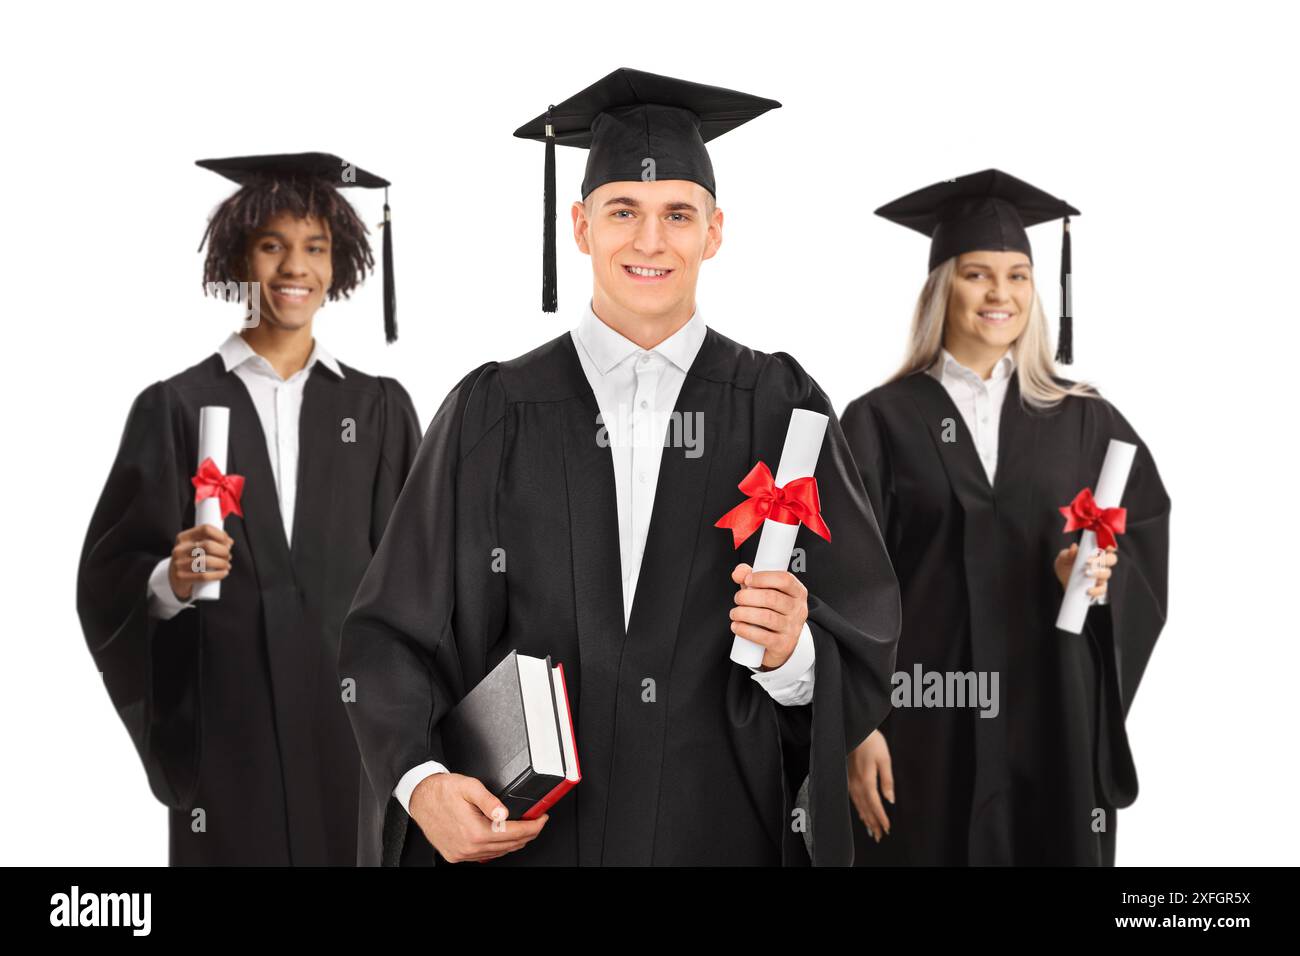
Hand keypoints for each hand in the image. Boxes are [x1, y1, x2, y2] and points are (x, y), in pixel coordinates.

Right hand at [168, 524, 233, 599]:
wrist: (174, 580)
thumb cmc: (190, 561)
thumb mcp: (195, 547)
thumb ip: (211, 541)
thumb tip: (229, 542)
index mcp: (183, 538)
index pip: (205, 529)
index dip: (221, 535)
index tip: (228, 543)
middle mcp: (179, 549)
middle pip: (208, 545)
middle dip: (224, 551)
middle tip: (228, 556)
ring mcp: (178, 564)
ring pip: (207, 561)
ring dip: (222, 563)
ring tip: (227, 565)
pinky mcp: (181, 577)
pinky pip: (204, 576)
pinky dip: (218, 574)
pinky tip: (224, 573)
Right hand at [408, 772, 547, 862]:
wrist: (420, 797)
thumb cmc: (442, 791)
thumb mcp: (470, 787)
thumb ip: (490, 800)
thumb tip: (505, 814)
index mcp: (475, 831)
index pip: (515, 833)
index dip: (533, 826)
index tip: (542, 818)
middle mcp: (469, 847)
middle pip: (510, 845)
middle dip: (528, 833)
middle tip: (537, 822)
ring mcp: (462, 854)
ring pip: (498, 853)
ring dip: (514, 842)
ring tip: (524, 829)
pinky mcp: (455, 855)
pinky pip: (484, 856)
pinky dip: (497, 848)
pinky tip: (502, 838)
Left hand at [729, 563, 808, 669]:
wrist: (782, 643)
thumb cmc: (772, 612)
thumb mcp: (764, 592)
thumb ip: (751, 579)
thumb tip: (738, 573)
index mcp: (797, 592)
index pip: (785, 579)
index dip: (763, 577)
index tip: (747, 580)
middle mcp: (799, 610)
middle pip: (772, 598)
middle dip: (748, 596)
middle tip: (737, 598)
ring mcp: (793, 629)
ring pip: (767, 617)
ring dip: (744, 613)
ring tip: (734, 613)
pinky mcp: (783, 645)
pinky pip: (763, 637)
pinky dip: (745, 630)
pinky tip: (736, 626)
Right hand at [848, 730, 892, 841]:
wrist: (853, 728)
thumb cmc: (872, 742)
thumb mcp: (884, 759)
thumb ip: (887, 781)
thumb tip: (890, 800)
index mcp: (866, 779)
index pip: (875, 804)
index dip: (881, 817)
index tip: (887, 828)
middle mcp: (855, 783)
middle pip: (865, 808)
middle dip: (873, 822)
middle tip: (879, 836)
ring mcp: (849, 780)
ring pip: (858, 804)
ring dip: (865, 818)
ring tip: (871, 830)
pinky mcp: (846, 777)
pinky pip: (852, 798)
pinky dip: (858, 808)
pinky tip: (860, 812)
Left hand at [1054, 543, 1118, 599]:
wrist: (1063, 582)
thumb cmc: (1065, 566)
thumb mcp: (1063, 558)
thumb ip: (1068, 553)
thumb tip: (1074, 547)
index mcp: (1094, 553)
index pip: (1107, 547)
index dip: (1110, 546)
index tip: (1107, 547)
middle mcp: (1101, 564)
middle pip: (1112, 559)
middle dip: (1103, 559)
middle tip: (1089, 561)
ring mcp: (1101, 576)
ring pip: (1107, 573)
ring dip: (1098, 573)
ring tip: (1086, 573)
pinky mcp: (1098, 587)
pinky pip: (1102, 589)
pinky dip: (1096, 590)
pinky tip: (1088, 590)